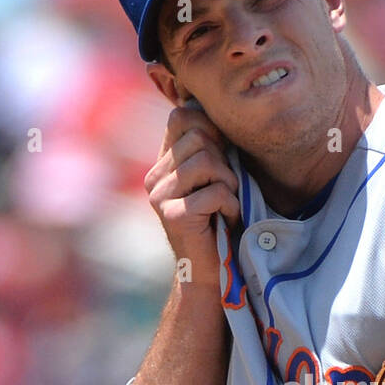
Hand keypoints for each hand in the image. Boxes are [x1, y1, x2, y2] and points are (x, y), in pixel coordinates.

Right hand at [144, 106, 240, 259]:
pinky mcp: (173, 216)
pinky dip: (230, 206)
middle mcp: (154, 177)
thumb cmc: (220, 222)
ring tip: (225, 205)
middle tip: (226, 190)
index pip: (181, 118)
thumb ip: (210, 149)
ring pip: (206, 162)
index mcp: (163, 163)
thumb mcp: (214, 179)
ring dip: (229, 185)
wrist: (210, 272)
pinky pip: (214, 192)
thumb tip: (218, 112)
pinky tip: (225, 220)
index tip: (223, 154)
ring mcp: (159, 196)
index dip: (209, 128)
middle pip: (199, 138)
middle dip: (224, 163)